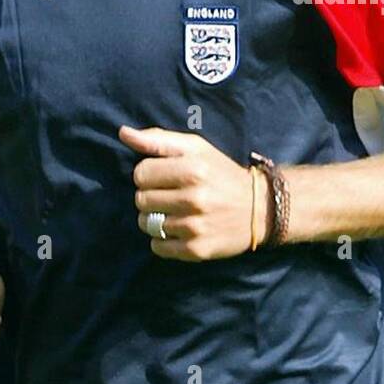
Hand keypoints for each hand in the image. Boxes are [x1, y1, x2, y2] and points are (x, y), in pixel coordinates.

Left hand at [119, 125, 268, 260]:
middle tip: (171, 195)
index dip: (149, 174)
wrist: (260, 208)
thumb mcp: (196, 148)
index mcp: (193, 169)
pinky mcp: (196, 250)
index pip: (141, 173)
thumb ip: (158, 140)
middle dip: (151, 196)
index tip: (165, 177)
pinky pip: (157, 247)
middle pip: (140, 199)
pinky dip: (163, 240)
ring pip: (146, 224)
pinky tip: (180, 230)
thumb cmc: (221, 173)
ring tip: (175, 213)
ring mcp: (195, 226)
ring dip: (155, 219)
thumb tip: (123, 133)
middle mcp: (194, 198)